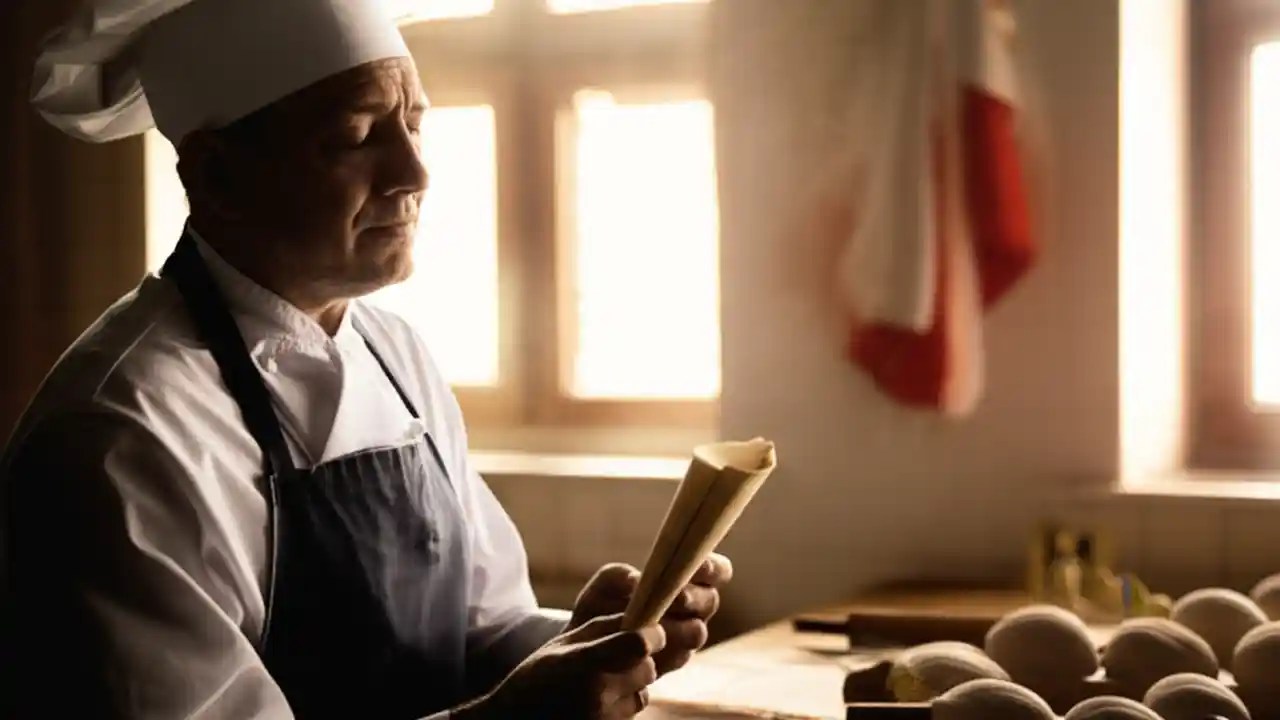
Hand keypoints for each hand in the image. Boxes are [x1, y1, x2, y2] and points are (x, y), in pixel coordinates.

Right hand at [459, 614, 664, 719]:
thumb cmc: (537, 677)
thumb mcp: (564, 643)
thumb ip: (604, 628)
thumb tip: (642, 616)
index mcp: (584, 663)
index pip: (638, 644)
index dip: (653, 635)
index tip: (652, 632)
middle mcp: (598, 693)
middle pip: (648, 668)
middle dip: (640, 660)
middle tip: (617, 658)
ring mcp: (604, 718)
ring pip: (643, 692)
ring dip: (632, 685)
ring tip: (599, 683)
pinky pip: (632, 712)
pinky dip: (623, 704)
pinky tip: (597, 703)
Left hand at [569, 554, 733, 675]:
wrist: (586, 646)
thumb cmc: (603, 606)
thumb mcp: (604, 586)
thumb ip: (618, 575)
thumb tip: (635, 581)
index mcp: (687, 580)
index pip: (716, 571)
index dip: (712, 568)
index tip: (700, 565)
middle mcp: (693, 609)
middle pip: (710, 600)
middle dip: (694, 597)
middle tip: (677, 597)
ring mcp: (686, 638)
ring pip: (698, 630)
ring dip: (678, 625)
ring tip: (654, 623)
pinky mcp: (672, 662)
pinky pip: (677, 656)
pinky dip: (661, 649)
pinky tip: (643, 645)